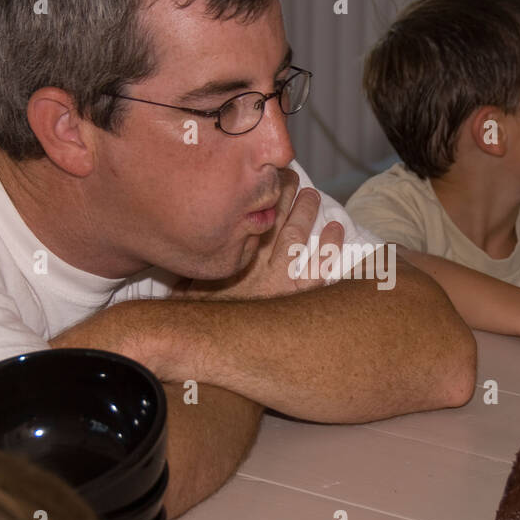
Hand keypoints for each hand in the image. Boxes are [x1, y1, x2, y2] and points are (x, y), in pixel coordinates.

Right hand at [175, 167, 345, 300]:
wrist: (208, 342)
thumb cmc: (194, 317)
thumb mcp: (184, 287)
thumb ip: (190, 267)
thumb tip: (184, 253)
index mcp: (230, 252)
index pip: (246, 216)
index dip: (256, 196)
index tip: (262, 180)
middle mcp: (254, 260)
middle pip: (272, 217)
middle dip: (283, 193)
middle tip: (291, 176)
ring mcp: (278, 278)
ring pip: (296, 235)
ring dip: (305, 211)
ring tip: (312, 195)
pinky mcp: (296, 297)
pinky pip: (318, 268)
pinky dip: (329, 247)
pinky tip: (335, 229)